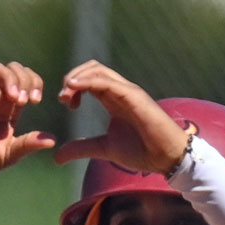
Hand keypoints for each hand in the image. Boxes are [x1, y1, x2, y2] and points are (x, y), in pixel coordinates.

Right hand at [0, 62, 55, 186]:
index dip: (34, 84)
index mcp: (8, 110)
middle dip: (25, 79)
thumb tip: (52, 140)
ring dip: (10, 77)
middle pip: (15, 71)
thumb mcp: (8, 154)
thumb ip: (27, 144)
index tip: (36, 99)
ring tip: (14, 97)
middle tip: (25, 100)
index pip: (26, 83)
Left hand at [52, 61, 189, 175]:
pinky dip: (88, 81)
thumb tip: (57, 156)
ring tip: (67, 96)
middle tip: (63, 99)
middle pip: (91, 67)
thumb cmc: (142, 151)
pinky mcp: (133, 96)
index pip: (88, 78)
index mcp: (113, 98)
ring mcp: (127, 91)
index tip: (65, 103)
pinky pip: (108, 81)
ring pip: (97, 69)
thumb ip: (82, 148)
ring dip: (77, 78)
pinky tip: (74, 88)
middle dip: (71, 78)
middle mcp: (120, 90)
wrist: (166, 157)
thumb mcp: (103, 149)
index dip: (71, 86)